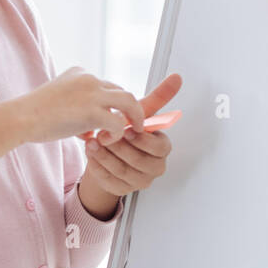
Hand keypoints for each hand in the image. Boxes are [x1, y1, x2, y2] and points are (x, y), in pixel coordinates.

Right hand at [15, 66, 151, 145]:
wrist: (19, 118)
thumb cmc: (33, 115)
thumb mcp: (57, 101)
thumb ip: (76, 108)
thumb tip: (87, 128)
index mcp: (80, 73)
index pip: (107, 86)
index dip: (110, 105)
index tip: (104, 122)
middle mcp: (89, 78)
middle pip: (121, 91)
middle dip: (127, 110)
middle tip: (127, 126)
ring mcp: (92, 93)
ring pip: (129, 101)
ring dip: (134, 117)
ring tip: (133, 131)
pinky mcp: (92, 111)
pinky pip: (118, 123)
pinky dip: (117, 133)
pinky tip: (105, 141)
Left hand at [78, 73, 181, 197]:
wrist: (109, 153)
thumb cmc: (126, 132)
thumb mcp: (138, 114)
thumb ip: (158, 97)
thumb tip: (177, 76)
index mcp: (162, 148)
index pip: (158, 147)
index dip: (140, 139)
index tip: (124, 128)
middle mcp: (155, 167)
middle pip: (138, 160)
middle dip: (119, 146)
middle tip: (103, 134)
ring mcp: (139, 182)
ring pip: (122, 170)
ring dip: (104, 155)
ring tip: (92, 141)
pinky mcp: (121, 190)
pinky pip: (109, 181)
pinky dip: (97, 166)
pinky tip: (90, 153)